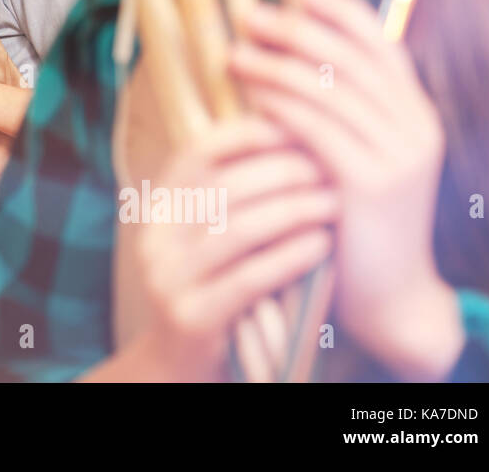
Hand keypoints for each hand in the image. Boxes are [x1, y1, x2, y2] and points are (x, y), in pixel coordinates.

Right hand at [133, 117, 337, 380]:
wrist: (182, 362)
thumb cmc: (216, 284)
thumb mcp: (211, 234)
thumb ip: (235, 192)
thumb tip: (287, 126)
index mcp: (159, 206)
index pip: (197, 152)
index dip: (247, 134)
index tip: (297, 128)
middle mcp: (155, 237)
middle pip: (221, 188)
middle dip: (281, 172)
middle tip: (328, 167)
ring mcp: (167, 278)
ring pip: (236, 230)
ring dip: (293, 211)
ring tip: (333, 203)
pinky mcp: (190, 317)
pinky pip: (247, 278)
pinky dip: (289, 257)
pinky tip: (321, 245)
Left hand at [229, 0, 460, 378]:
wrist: (388, 292)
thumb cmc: (358, 218)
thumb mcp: (360, 155)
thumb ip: (342, 110)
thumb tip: (291, 54)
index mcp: (417, 114)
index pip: (382, 44)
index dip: (341, 11)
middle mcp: (416, 127)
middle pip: (351, 59)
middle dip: (297, 30)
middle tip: (250, 15)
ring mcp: (398, 154)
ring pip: (328, 90)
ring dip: (275, 64)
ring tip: (233, 52)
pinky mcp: (370, 183)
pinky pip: (315, 129)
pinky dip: (278, 105)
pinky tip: (247, 93)